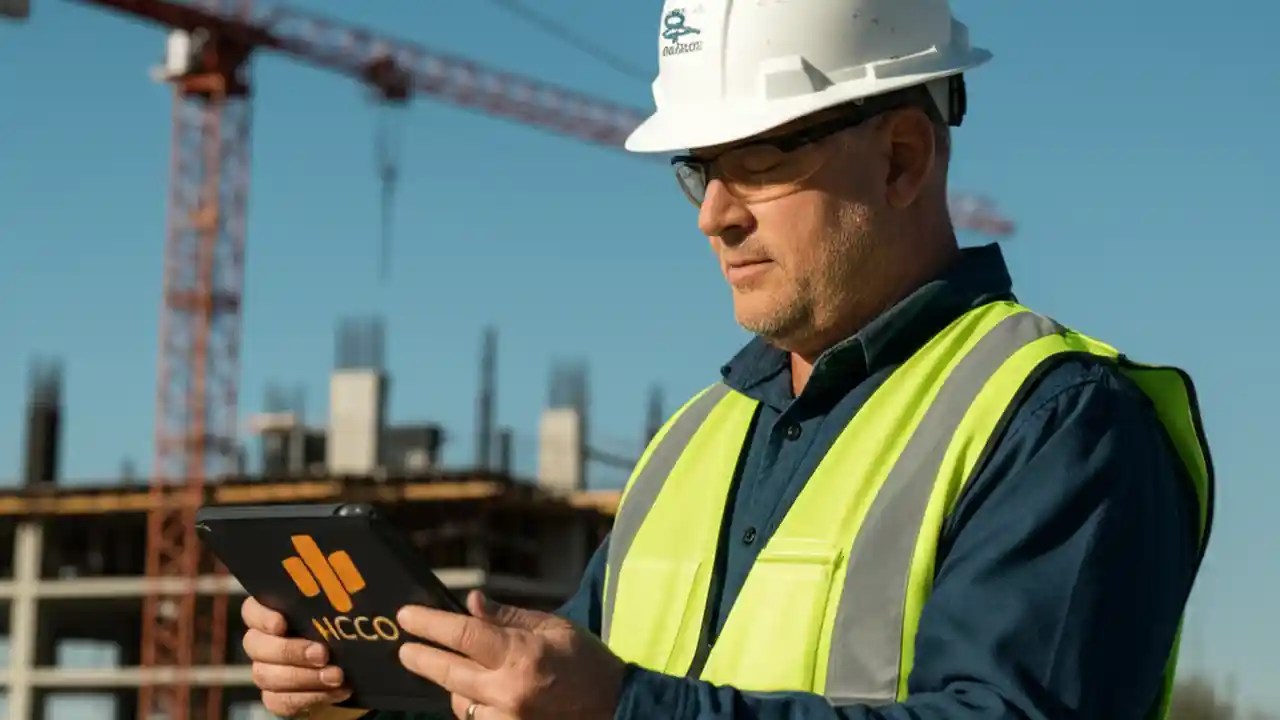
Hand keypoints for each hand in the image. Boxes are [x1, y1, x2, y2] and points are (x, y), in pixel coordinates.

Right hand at [241, 596, 353, 717]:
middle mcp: (262, 643)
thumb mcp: (334, 616)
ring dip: (304, 677)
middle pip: (257, 646)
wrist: (347, 669)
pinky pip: (282, 701)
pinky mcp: (275, 697)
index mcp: (271, 615)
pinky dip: (312, 697)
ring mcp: (265, 671)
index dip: (262, 617)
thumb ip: (327, 609)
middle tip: (322, 654)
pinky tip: (337, 691)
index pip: (252, 611)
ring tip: (336, 676)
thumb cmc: (337, 633)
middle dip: (290, 651)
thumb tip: (343, 598)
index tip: (281, 623)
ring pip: (267, 676)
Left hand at [396, 591, 626, 719]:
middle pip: (449, 673)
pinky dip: (472, 705)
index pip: (464, 635)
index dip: (430, 625)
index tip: (407, 616)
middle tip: (405, 648)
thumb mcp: (553, 627)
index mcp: (522, 655)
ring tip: (453, 669)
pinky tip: (477, 693)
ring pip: (459, 702)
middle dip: (421, 658)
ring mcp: (509, 719)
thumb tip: (471, 603)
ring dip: (452, 684)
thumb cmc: (586, 661)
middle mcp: (510, 690)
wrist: (615, 706)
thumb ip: (508, 617)